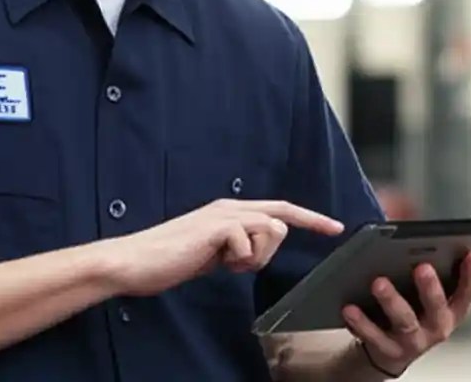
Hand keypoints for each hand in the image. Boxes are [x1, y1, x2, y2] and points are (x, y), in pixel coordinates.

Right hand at [101, 199, 344, 296]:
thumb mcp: (214, 254)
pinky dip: (237, 261)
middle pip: (281, 216)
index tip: (334, 226)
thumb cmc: (170, 259)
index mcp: (229, 212)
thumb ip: (238, 247)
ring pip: (272, 230)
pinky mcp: (218, 226)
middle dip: (272, 244)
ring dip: (253, 257)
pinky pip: (250, 246)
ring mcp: (225, 214)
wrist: (137, 261)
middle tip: (246, 259)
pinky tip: (214, 262)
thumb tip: (261, 247)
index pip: (278, 210)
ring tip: (223, 263)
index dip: (309, 217)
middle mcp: (230, 207)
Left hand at [342, 251, 470, 376]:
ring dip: (392, 301)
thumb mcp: (423, 292)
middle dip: (430, 288)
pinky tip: (349, 308)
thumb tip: (410, 218)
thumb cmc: (410, 310)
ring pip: (404, 321)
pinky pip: (374, 337)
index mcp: (450, 310)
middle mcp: (437, 327)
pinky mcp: (388, 351)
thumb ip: (425, 264)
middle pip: (436, 307)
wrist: (388, 351)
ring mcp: (413, 341)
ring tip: (378, 283)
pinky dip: (361, 323)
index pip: (467, 293)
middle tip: (421, 267)